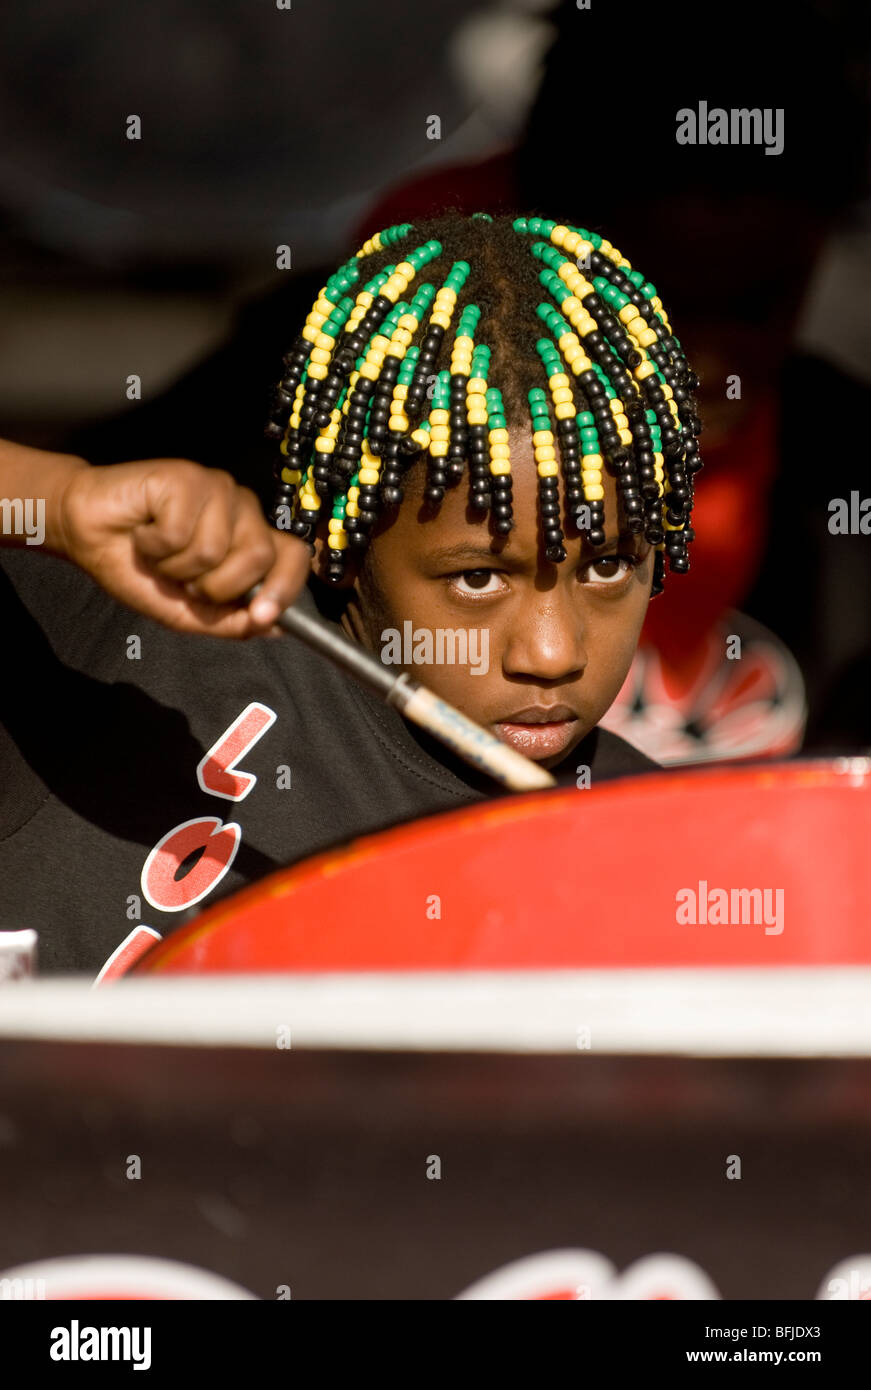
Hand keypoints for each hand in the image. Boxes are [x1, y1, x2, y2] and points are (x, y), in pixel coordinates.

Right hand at [55, 458, 310, 636]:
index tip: (262, 615)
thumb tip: (275, 627)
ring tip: (158, 552)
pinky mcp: (188, 476)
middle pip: (258, 557)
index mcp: (250, 540)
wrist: (87, 536)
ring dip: (175, 566)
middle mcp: (242, 512)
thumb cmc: (138, 568)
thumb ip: (229, 621)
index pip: (294, 556)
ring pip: (215, 549)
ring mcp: (218, 490)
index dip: (284, 587)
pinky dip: (154, 545)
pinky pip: (181, 531)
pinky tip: (143, 532)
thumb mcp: (186, 613)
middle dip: (214, 585)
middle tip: (182, 578)